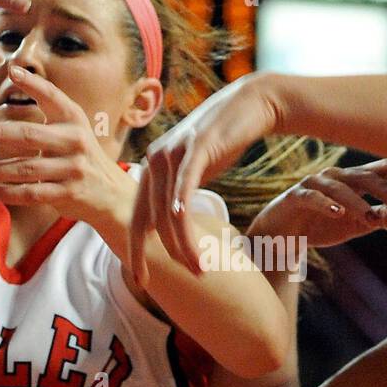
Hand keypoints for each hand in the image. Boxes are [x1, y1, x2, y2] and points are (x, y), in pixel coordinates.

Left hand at [0, 67, 136, 229]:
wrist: (111, 193)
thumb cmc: (80, 155)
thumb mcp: (72, 128)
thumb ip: (48, 109)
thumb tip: (12, 73)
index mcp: (74, 119)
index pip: (52, 97)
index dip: (33, 84)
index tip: (13, 71)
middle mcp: (74, 140)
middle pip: (29, 135)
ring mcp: (72, 168)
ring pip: (25, 169)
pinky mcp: (67, 193)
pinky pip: (31, 193)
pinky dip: (7, 192)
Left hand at [129, 72, 282, 283]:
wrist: (250, 105)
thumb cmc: (224, 142)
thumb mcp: (196, 171)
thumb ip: (180, 194)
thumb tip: (173, 224)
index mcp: (151, 170)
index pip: (137, 219)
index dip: (136, 252)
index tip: (141, 281)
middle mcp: (154, 161)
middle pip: (151, 221)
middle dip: (168, 255)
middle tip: (191, 278)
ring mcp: (173, 152)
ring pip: (169, 212)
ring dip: (185, 244)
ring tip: (202, 268)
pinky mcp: (196, 147)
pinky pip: (185, 187)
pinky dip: (183, 213)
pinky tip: (187, 234)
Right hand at [248, 159, 386, 247]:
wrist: (280, 236)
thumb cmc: (320, 225)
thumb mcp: (354, 226)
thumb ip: (377, 219)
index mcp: (355, 181)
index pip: (384, 169)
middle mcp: (337, 176)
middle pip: (366, 176)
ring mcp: (315, 184)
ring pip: (341, 188)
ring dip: (359, 204)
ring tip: (373, 220)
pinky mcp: (295, 196)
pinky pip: (313, 196)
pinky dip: (326, 203)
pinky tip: (339, 213)